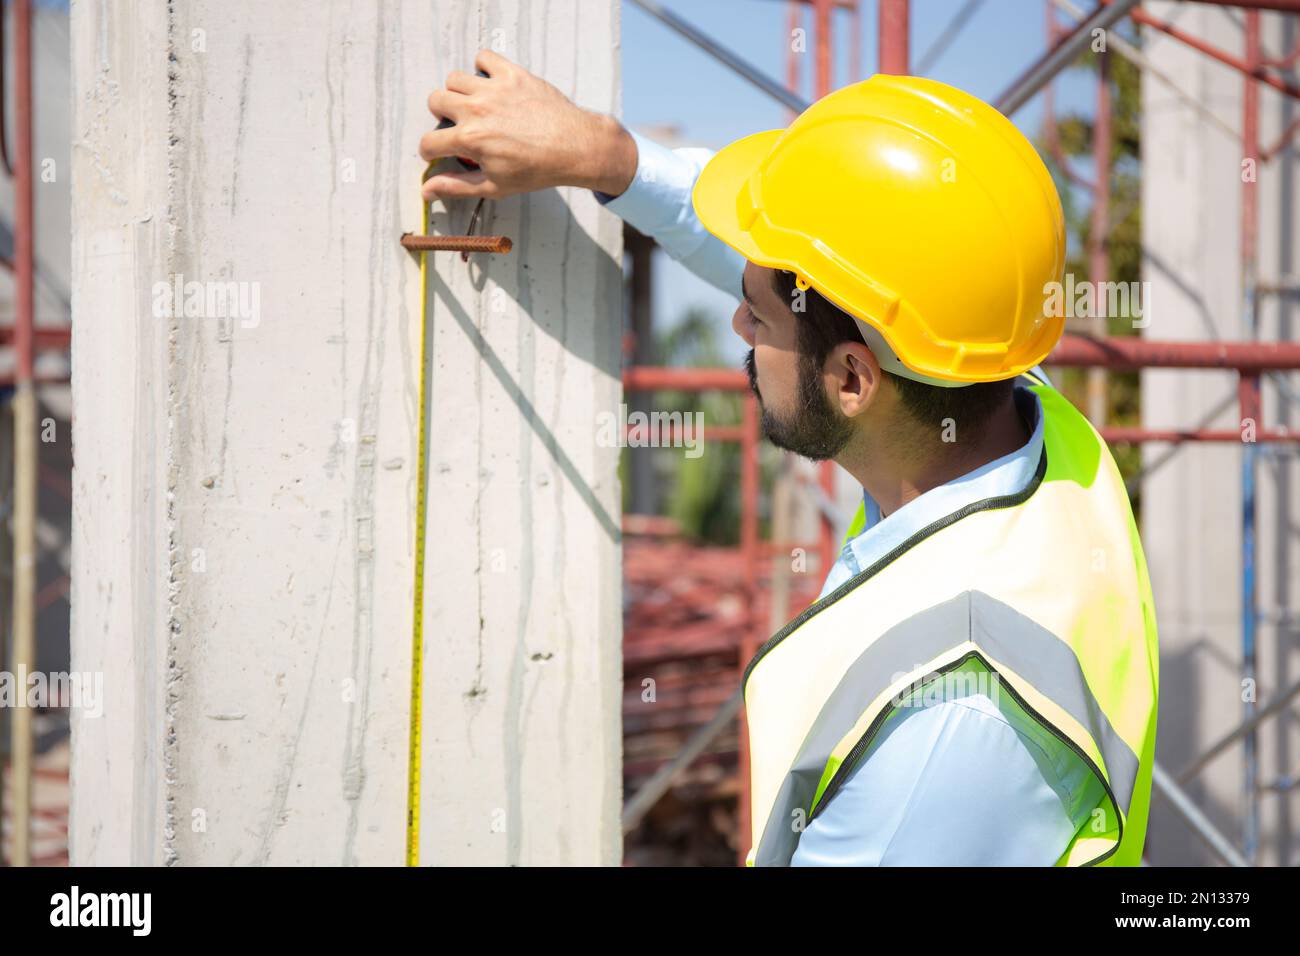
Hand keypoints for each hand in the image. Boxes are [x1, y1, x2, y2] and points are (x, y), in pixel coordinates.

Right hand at [420, 49, 637, 202]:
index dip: (430, 151)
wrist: (574, 147)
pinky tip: (491, 84)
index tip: (439, 151)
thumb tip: (428, 190)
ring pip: (454, 78)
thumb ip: (457, 187)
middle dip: (441, 116)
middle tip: (458, 124)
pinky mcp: (512, 74)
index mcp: (470, 139)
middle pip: (435, 101)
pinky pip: (483, 58)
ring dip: (458, 91)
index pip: (429, 142)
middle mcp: (477, 110)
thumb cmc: (538, 169)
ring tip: (474, 104)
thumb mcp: (495, 186)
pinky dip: (483, 68)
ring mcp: (494, 89)